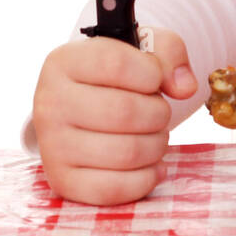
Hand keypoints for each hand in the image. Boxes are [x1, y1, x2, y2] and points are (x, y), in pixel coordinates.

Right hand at [32, 26, 196, 204]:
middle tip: (158, 111)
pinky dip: (146, 178)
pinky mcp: (63, 182)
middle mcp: (49, 104)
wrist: (87, 104)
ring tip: (154, 134)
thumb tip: (185, 89)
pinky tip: (153, 164)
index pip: (115, 64)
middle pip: (124, 112)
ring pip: (125, 153)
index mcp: (64, 62)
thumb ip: (170, 52)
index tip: (157, 78)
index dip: (152, 72)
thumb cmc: (118, 73)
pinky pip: (113, 189)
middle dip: (159, 112)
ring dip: (157, 144)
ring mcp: (52, 147)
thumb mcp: (143, 46)